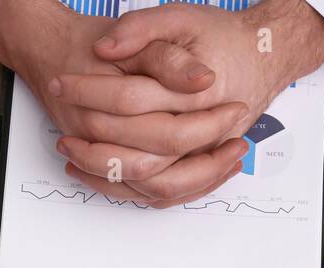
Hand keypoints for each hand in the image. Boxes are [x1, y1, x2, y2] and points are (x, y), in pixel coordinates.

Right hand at [0, 0, 251, 206]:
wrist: (48, 48)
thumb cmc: (93, 40)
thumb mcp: (141, 31)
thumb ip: (169, 56)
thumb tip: (202, 80)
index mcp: (109, 105)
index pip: (166, 131)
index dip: (208, 125)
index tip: (236, 112)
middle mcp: (100, 136)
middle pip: (159, 168)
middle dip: (207, 161)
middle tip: (238, 143)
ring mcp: (97, 153)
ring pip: (149, 189)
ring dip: (194, 182)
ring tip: (228, 163)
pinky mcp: (102, 163)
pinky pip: (138, 192)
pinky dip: (172, 190)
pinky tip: (202, 177)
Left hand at [52, 0, 323, 200]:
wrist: (261, 54)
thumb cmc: (221, 36)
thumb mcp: (181, 17)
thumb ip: (143, 28)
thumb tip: (105, 49)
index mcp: (199, 94)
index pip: (133, 101)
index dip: (91, 94)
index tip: (62, 86)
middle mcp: (206, 131)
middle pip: (143, 158)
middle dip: (95, 150)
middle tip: (64, 138)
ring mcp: (207, 154)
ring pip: (155, 186)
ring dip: (110, 178)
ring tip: (75, 163)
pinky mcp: (202, 165)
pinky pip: (166, 193)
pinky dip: (130, 191)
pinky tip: (101, 177)